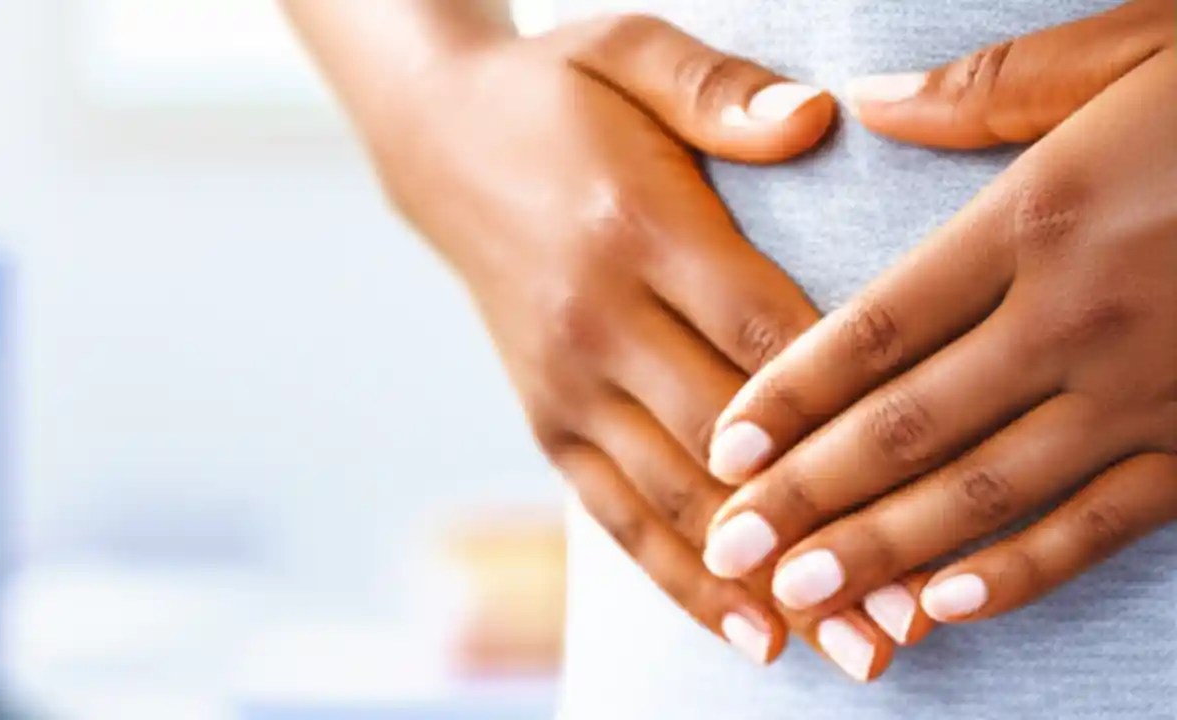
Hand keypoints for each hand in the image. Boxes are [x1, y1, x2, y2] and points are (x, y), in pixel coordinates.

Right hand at [372, 13, 912, 674]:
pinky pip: (615, 514)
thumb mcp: (630, 51)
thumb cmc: (557, 95)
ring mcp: (565, 382)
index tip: (928, 489)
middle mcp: (599, 321)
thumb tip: (818, 121)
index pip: (765, 335)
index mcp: (639, 229)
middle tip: (907, 615)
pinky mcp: (545, 418)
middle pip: (730, 445)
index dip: (844, 417)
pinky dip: (679, 580)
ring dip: (761, 584)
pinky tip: (745, 633)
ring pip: (674, 502)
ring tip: (847, 652)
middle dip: (823, 532)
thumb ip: (721, 90)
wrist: (442, 143)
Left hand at [703, 0, 1174, 635]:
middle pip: (908, 423)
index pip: (877, 326)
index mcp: (1041, 217)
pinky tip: (944, 606)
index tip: (725, 444)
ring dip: (884, 548)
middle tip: (730, 545)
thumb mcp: (1127, 53)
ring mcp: (1150, 389)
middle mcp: (1080, 315)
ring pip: (988, 489)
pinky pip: (1102, 525)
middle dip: (808, 493)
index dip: (790, 392)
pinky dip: (1022, 572)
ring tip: (801, 590)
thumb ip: (984, 94)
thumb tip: (859, 98)